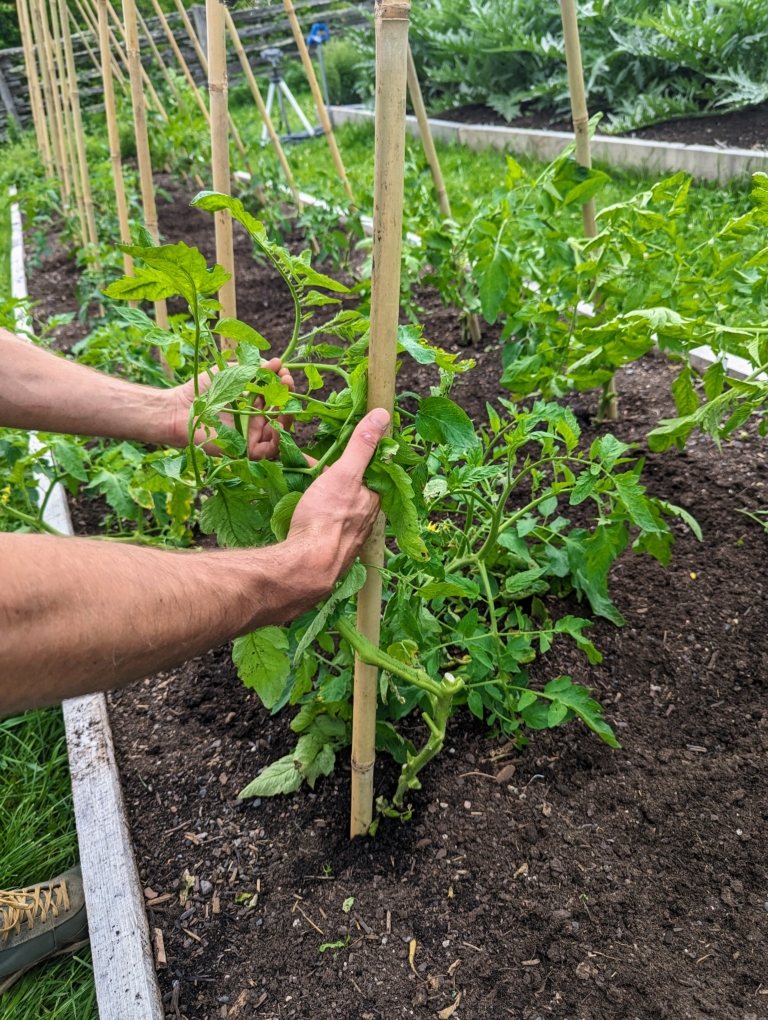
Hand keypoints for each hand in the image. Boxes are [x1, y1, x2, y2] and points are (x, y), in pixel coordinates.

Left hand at [168, 358, 294, 459]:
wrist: (179, 409)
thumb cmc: (201, 389)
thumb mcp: (230, 373)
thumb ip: (253, 369)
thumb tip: (277, 362)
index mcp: (250, 403)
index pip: (274, 395)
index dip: (281, 383)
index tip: (283, 369)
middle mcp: (253, 419)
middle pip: (279, 411)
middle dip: (287, 395)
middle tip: (287, 380)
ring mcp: (250, 435)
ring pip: (278, 430)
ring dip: (287, 414)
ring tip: (287, 398)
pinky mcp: (245, 450)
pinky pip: (269, 449)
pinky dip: (279, 438)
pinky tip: (279, 421)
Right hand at [286, 409, 388, 597]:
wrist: (304, 568)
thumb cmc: (325, 519)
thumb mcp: (344, 473)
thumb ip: (362, 445)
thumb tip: (382, 414)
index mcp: (372, 501)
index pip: (365, 473)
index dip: (346, 461)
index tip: (327, 454)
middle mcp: (365, 522)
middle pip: (349, 491)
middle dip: (330, 478)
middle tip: (308, 468)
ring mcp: (347, 539)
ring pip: (335, 510)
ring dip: (319, 497)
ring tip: (299, 489)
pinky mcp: (329, 553)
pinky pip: (322, 527)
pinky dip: (312, 516)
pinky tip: (298, 517)